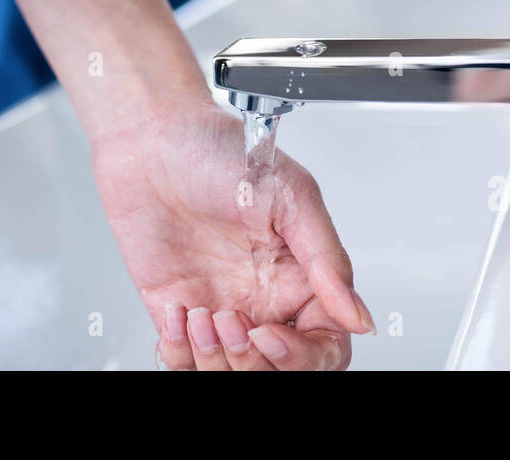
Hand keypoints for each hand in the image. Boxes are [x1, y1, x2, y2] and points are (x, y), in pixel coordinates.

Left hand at [92, 104, 373, 369]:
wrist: (151, 138)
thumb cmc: (218, 150)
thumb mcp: (291, 195)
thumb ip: (327, 261)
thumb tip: (358, 317)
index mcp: (300, 275)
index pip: (324, 344)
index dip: (302, 356)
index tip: (271, 335)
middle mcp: (263, 297)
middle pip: (277, 368)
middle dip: (254, 361)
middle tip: (233, 323)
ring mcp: (220, 307)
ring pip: (230, 372)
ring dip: (215, 360)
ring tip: (202, 316)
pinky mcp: (176, 310)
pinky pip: (182, 361)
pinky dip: (179, 351)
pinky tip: (177, 313)